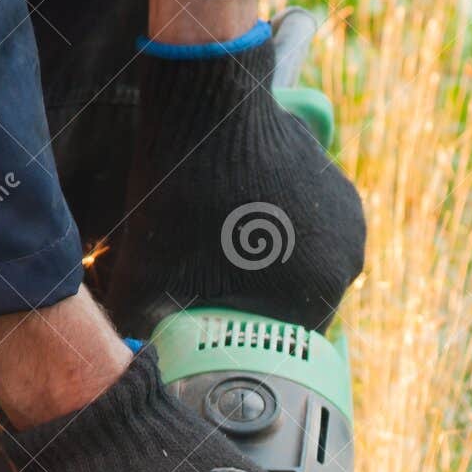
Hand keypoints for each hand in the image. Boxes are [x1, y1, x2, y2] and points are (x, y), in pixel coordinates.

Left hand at [108, 36, 365, 338]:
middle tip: (211, 290)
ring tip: (225, 255)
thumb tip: (120, 369)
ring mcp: (351, 225)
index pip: (281, 345)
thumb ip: (133, 328)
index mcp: (317, 294)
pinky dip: (283, 237)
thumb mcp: (147, 275)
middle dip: (257, 305)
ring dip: (272, 272)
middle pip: (294, 308)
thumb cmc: (183, 192)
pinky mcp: (342, 192)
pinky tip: (246, 224)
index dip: (244, 342)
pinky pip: (312, 236)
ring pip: (303, 271)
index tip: (213, 329)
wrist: (208, 102)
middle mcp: (347, 264)